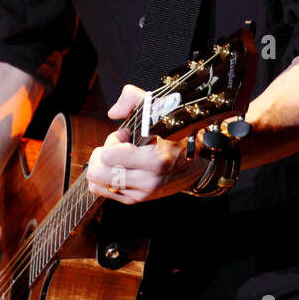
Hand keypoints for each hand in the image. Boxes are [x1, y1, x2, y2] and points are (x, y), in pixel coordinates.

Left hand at [85, 84, 208, 204]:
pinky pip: (107, 193)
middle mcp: (149, 181)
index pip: (109, 156)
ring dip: (103, 168)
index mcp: (156, 160)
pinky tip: (121, 168)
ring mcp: (144, 193)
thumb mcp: (161, 108)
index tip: (126, 134)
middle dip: (102, 155)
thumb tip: (113, 112)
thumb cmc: (180, 133)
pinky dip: (107, 179)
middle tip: (117, 146)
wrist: (201, 160)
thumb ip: (133, 99)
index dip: (112, 140)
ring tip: (119, 158)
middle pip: (98, 173)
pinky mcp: (139, 200)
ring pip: (98, 185)